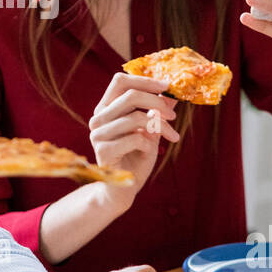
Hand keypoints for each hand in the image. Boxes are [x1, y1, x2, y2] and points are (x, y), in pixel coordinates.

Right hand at [88, 73, 180, 208]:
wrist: (123, 190)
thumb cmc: (136, 157)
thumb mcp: (151, 129)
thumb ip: (157, 111)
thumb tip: (174, 92)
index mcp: (106, 108)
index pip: (120, 81)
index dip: (144, 80)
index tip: (167, 86)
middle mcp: (98, 118)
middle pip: (130, 95)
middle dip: (157, 102)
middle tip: (173, 115)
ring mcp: (98, 135)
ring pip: (135, 117)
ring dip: (160, 126)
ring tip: (172, 136)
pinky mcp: (103, 151)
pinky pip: (134, 138)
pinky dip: (149, 144)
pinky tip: (149, 152)